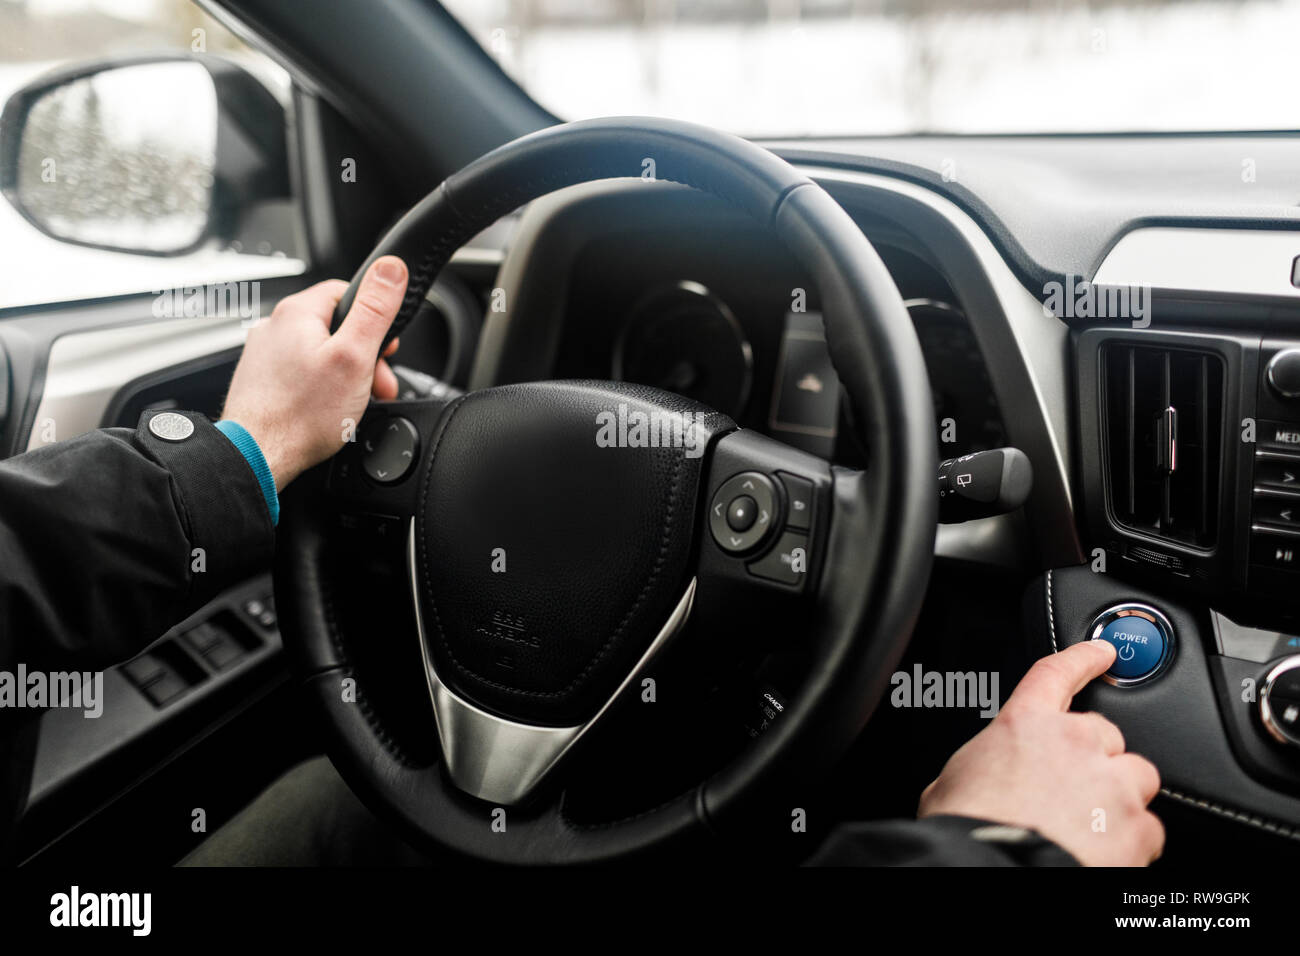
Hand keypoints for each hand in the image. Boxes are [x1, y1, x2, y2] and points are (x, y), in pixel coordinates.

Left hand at [221, 256, 407, 489]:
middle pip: (335, 326)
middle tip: (376, 383)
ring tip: (354, 402)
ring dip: (345, 373)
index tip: (385, 346)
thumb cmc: (301, 415)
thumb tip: (391, 268)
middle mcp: (275, 327)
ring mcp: (265, 355)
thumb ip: (375, 309)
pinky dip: (321, 387)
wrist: (257, 456)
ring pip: (320, 352)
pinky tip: (328, 409)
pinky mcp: (262, 380)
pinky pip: (302, 373)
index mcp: (297, 312)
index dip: (375, 319)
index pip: (348, 292)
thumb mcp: (354, 357)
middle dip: (364, 354)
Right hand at [917, 640, 1163, 865]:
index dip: (1083, 658)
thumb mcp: (951, 782)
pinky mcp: (1136, 828)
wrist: (988, 869)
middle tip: (1071, 795)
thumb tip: (979, 779)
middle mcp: (1074, 743)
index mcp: (1024, 725)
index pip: (1057, 673)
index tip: (1104, 652)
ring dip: (1120, 799)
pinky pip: (1150, 830)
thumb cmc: (966, 827)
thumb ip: (982, 765)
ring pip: (1137, 779)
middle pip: (1106, 736)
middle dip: (1095, 761)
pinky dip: (1133, 844)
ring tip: (1090, 829)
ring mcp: (1110, 784)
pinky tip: (1102, 854)